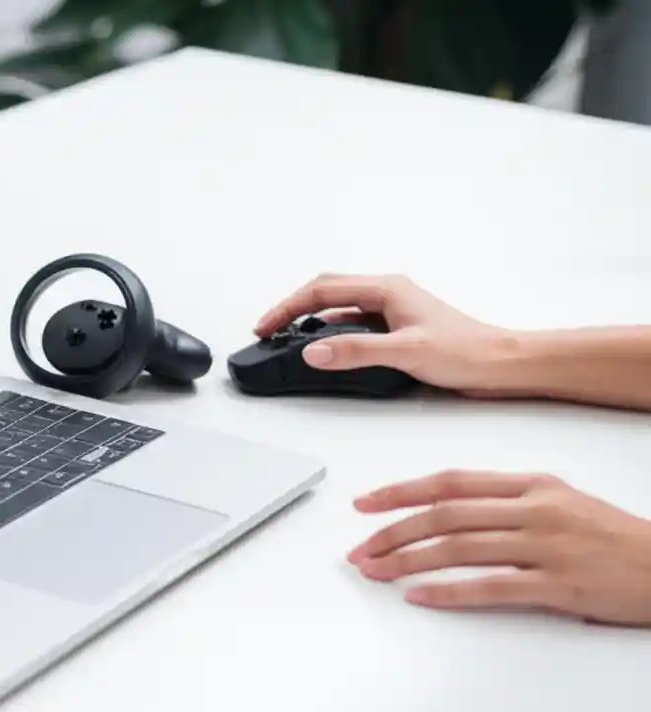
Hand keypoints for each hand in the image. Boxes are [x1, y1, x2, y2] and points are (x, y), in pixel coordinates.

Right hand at [253, 273, 516, 395]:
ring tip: (288, 340)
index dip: (287, 307)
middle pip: (326, 292)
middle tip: (268, 329)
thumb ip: (356, 351)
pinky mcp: (398, 331)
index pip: (322, 291)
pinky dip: (332, 335)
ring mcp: (393, 312)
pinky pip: (354, 326)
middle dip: (292, 308)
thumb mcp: (406, 351)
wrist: (504, 365)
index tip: (265, 326)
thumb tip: (312, 351)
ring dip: (311, 322)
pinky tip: (326, 352)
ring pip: (339, 309)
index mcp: (387, 288)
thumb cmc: (468, 351)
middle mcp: (387, 294)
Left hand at [347, 470, 650, 626]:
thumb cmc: (611, 536)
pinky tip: (420, 596)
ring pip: (459, 548)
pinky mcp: (557, 584)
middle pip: (445, 515)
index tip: (366, 503)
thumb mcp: (559, 499)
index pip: (450, 482)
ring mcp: (545, 545)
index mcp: (531, 484)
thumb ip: (506, 498)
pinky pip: (490, 587)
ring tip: (377, 571)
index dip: (401, 492)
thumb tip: (448, 505)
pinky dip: (449, 592)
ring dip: (409, 560)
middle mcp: (534, 508)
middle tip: (361, 546)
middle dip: (394, 531)